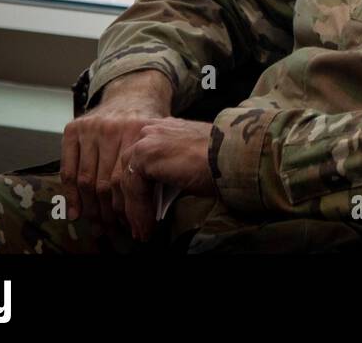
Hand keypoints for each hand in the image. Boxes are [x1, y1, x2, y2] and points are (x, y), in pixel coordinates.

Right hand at [60, 69, 171, 231]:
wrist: (134, 93)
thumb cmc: (150, 123)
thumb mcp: (160, 139)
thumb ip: (156, 166)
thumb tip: (155, 211)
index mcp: (137, 131)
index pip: (127, 180)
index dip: (128, 208)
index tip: (132, 226)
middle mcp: (112, 128)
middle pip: (104, 183)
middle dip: (108, 212)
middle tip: (111, 230)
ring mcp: (91, 128)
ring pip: (85, 179)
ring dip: (89, 208)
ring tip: (96, 225)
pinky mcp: (74, 129)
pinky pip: (68, 168)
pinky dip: (70, 194)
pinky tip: (76, 212)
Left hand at [121, 118, 219, 240]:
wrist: (234, 156)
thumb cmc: (222, 161)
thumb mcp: (190, 160)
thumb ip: (169, 167)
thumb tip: (156, 192)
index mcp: (163, 128)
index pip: (138, 161)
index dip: (137, 189)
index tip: (141, 212)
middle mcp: (151, 129)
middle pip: (127, 170)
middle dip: (129, 202)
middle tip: (137, 227)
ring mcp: (146, 140)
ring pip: (127, 182)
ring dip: (133, 211)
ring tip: (142, 232)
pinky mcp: (145, 155)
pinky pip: (133, 190)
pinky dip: (139, 212)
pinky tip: (147, 228)